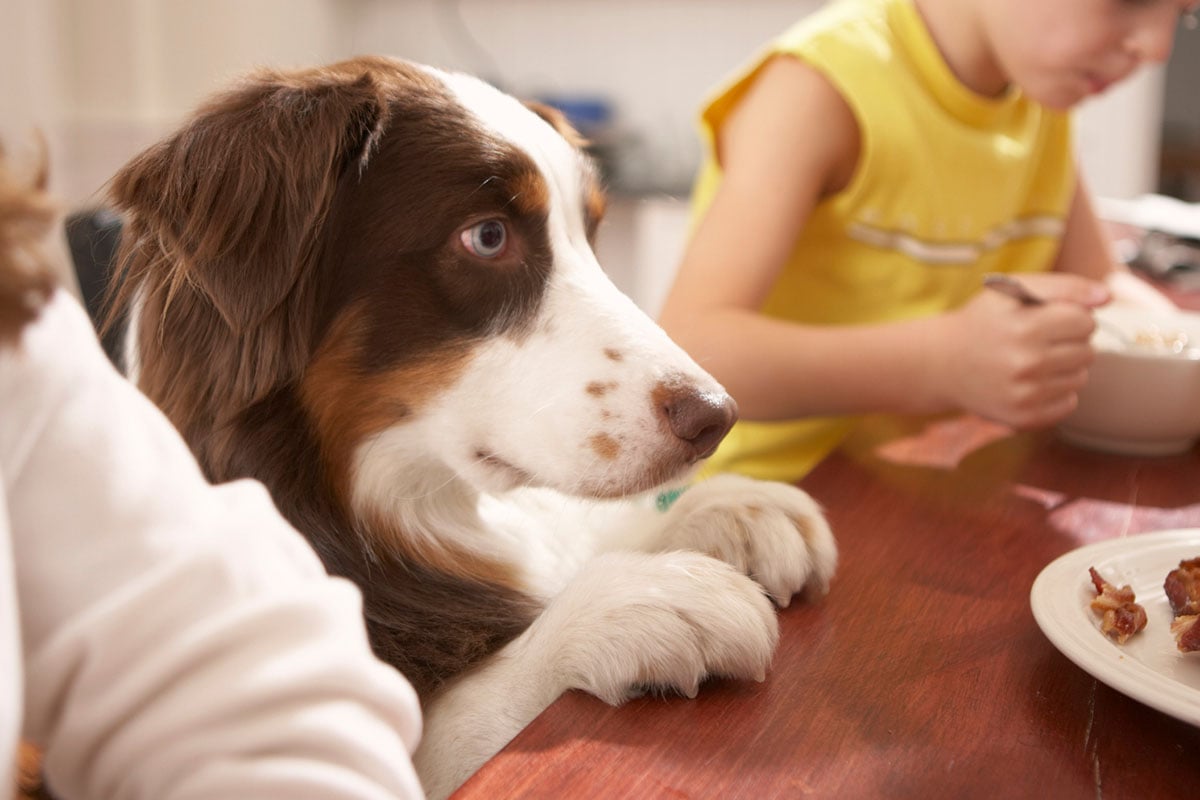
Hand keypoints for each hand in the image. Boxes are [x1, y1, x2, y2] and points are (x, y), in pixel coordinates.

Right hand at [933, 273, 1108, 428]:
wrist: (941, 364)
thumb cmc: (984, 321)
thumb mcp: (1014, 290)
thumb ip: (1064, 286)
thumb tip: (1106, 298)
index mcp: (1024, 327)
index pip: (1085, 321)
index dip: (1070, 317)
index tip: (1047, 319)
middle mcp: (1024, 364)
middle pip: (1088, 351)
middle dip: (1068, 343)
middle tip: (1036, 341)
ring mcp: (1024, 395)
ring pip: (1081, 378)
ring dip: (1064, 368)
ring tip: (1032, 361)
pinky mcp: (1023, 418)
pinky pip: (1069, 403)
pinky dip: (1056, 392)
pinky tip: (1031, 383)